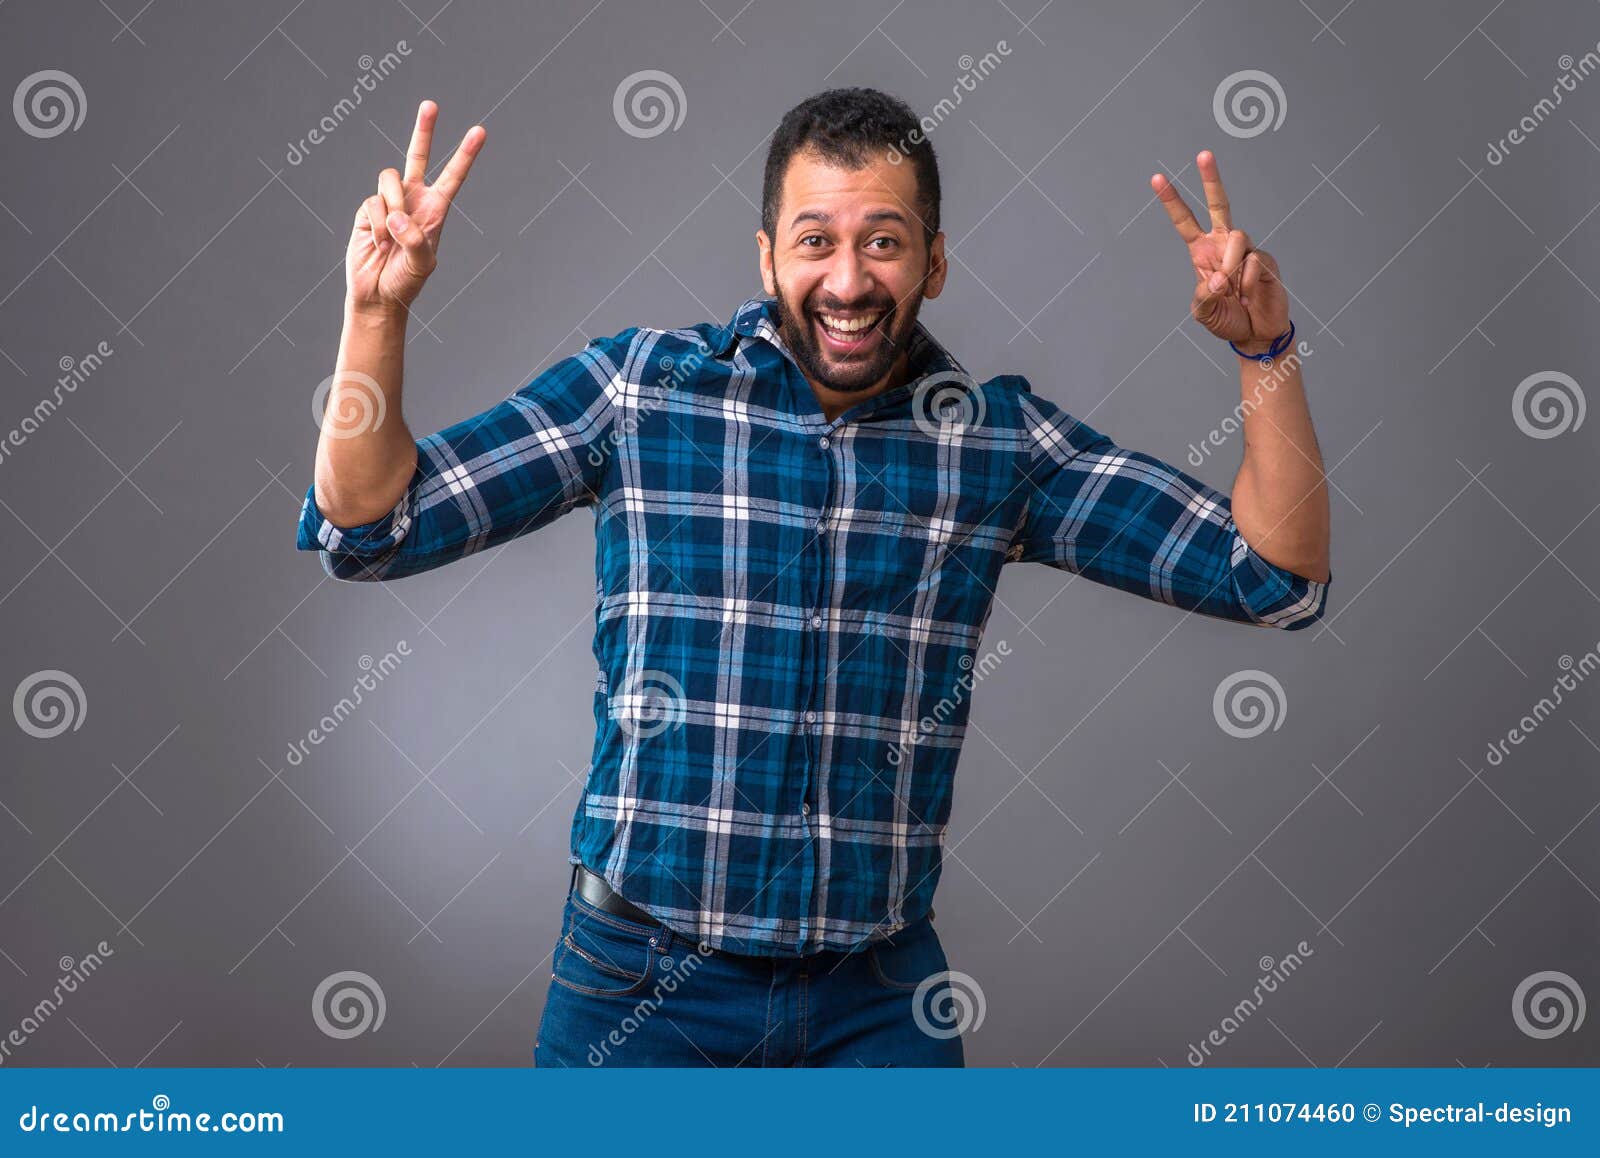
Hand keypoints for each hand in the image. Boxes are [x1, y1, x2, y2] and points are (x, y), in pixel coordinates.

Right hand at [346, 100, 484, 314]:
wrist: (377, 294)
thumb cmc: (405, 281)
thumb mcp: (422, 264)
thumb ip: (415, 239)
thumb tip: (397, 213)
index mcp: (436, 210)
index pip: (453, 176)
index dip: (465, 154)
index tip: (479, 131)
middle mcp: (413, 200)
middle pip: (417, 156)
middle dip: (424, 130)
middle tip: (431, 104)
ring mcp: (389, 202)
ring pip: (389, 178)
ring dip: (391, 205)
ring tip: (392, 237)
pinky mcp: (367, 209)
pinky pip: (372, 202)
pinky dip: (377, 224)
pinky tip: (379, 243)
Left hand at [1151, 151, 1288, 354]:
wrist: (1255, 334)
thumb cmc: (1226, 319)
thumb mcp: (1203, 311)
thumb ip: (1204, 294)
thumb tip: (1220, 277)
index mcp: (1201, 252)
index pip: (1184, 221)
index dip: (1171, 200)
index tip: (1155, 178)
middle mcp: (1223, 244)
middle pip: (1219, 204)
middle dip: (1211, 178)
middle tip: (1203, 154)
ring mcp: (1245, 249)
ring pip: (1237, 237)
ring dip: (1229, 264)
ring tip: (1229, 291)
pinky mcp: (1264, 259)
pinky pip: (1252, 261)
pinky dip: (1245, 283)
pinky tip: (1247, 297)